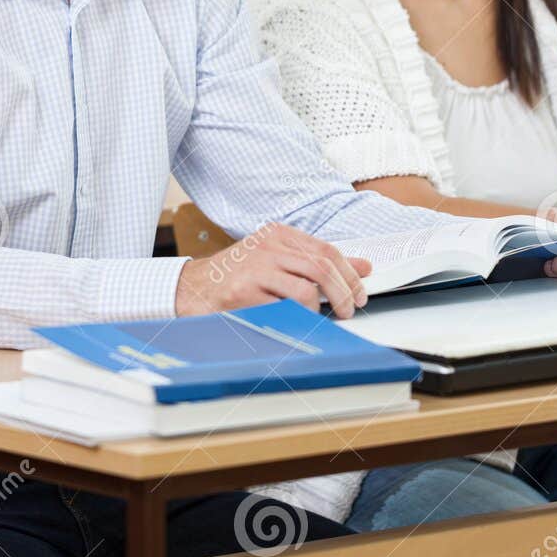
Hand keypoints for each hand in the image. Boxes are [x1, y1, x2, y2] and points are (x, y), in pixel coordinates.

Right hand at [175, 222, 371, 318]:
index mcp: (278, 234)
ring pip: (306, 288)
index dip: (350, 273)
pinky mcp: (243, 293)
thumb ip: (317, 261)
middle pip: (321, 267)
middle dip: (343, 293)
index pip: (326, 250)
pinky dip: (299, 318)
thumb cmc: (238, 275)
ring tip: (324, 318)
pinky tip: (300, 322)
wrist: (193, 287)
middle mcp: (267, 247)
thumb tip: (362, 267)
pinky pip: (283, 308)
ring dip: (322, 309)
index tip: (360, 292)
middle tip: (350, 310)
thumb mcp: (278, 258)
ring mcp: (254, 269)